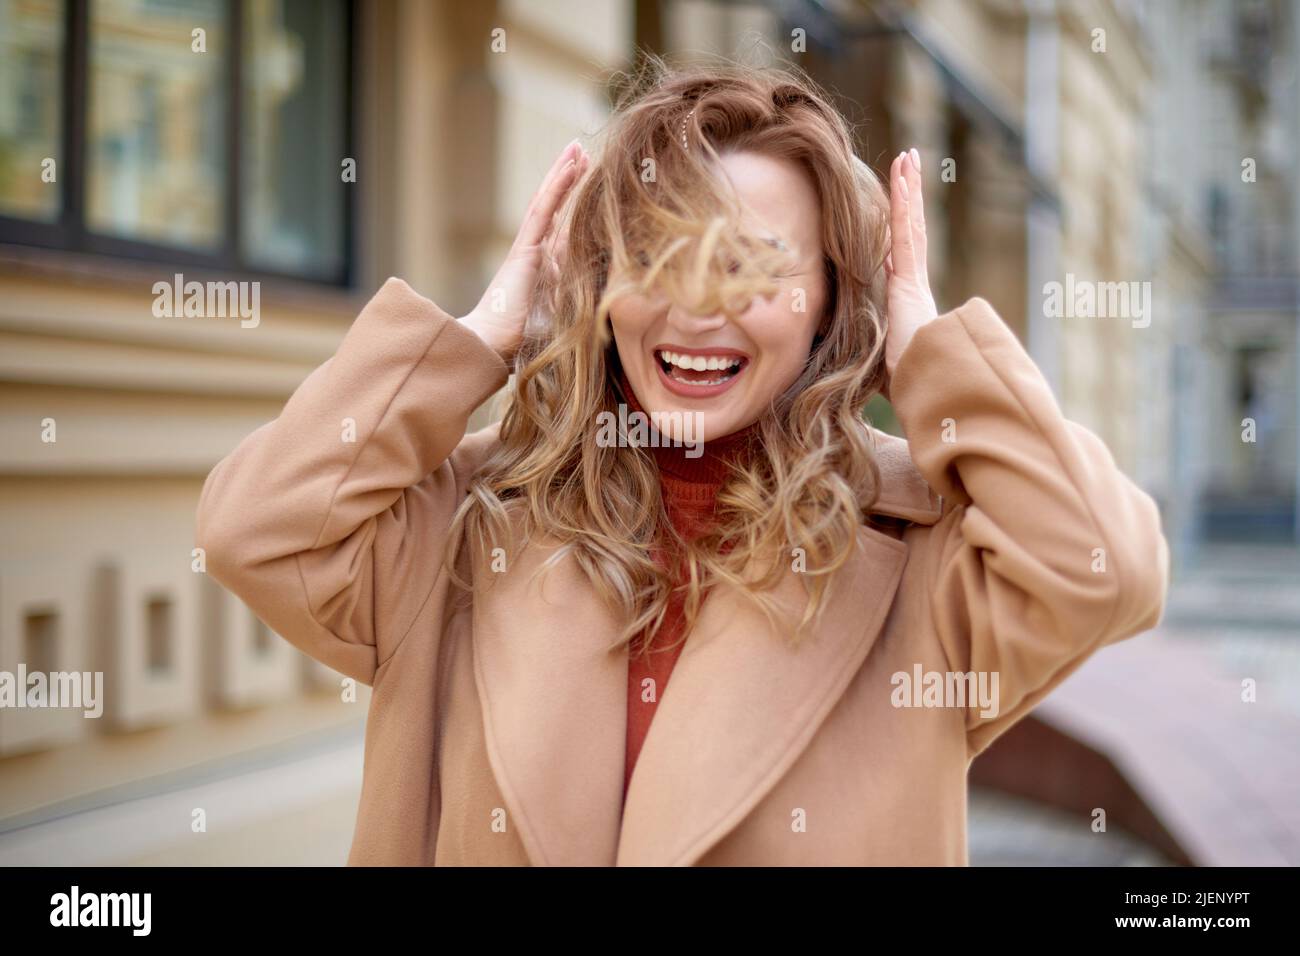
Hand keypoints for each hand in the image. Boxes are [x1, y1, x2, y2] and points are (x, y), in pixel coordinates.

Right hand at [460, 139, 588, 362]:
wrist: (491, 346)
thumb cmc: (522, 344)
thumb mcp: (562, 323)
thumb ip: (580, 312)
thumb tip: (607, 312)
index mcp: (545, 270)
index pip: (564, 230)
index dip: (575, 207)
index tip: (591, 188)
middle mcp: (536, 254)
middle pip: (555, 209)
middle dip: (569, 181)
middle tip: (583, 154)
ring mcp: (528, 248)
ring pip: (549, 202)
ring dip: (563, 173)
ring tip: (576, 148)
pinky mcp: (524, 248)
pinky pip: (543, 210)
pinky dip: (558, 186)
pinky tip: (570, 164)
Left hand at [882, 147, 938, 395]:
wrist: (926, 390)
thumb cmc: (906, 386)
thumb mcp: (878, 365)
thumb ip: (870, 358)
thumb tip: (840, 373)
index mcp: (905, 300)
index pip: (899, 253)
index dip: (898, 225)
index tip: (896, 203)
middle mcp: (913, 284)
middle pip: (910, 230)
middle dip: (908, 197)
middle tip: (907, 165)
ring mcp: (914, 278)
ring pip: (910, 223)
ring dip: (907, 189)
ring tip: (907, 157)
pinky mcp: (910, 277)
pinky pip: (904, 231)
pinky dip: (903, 202)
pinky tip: (902, 174)